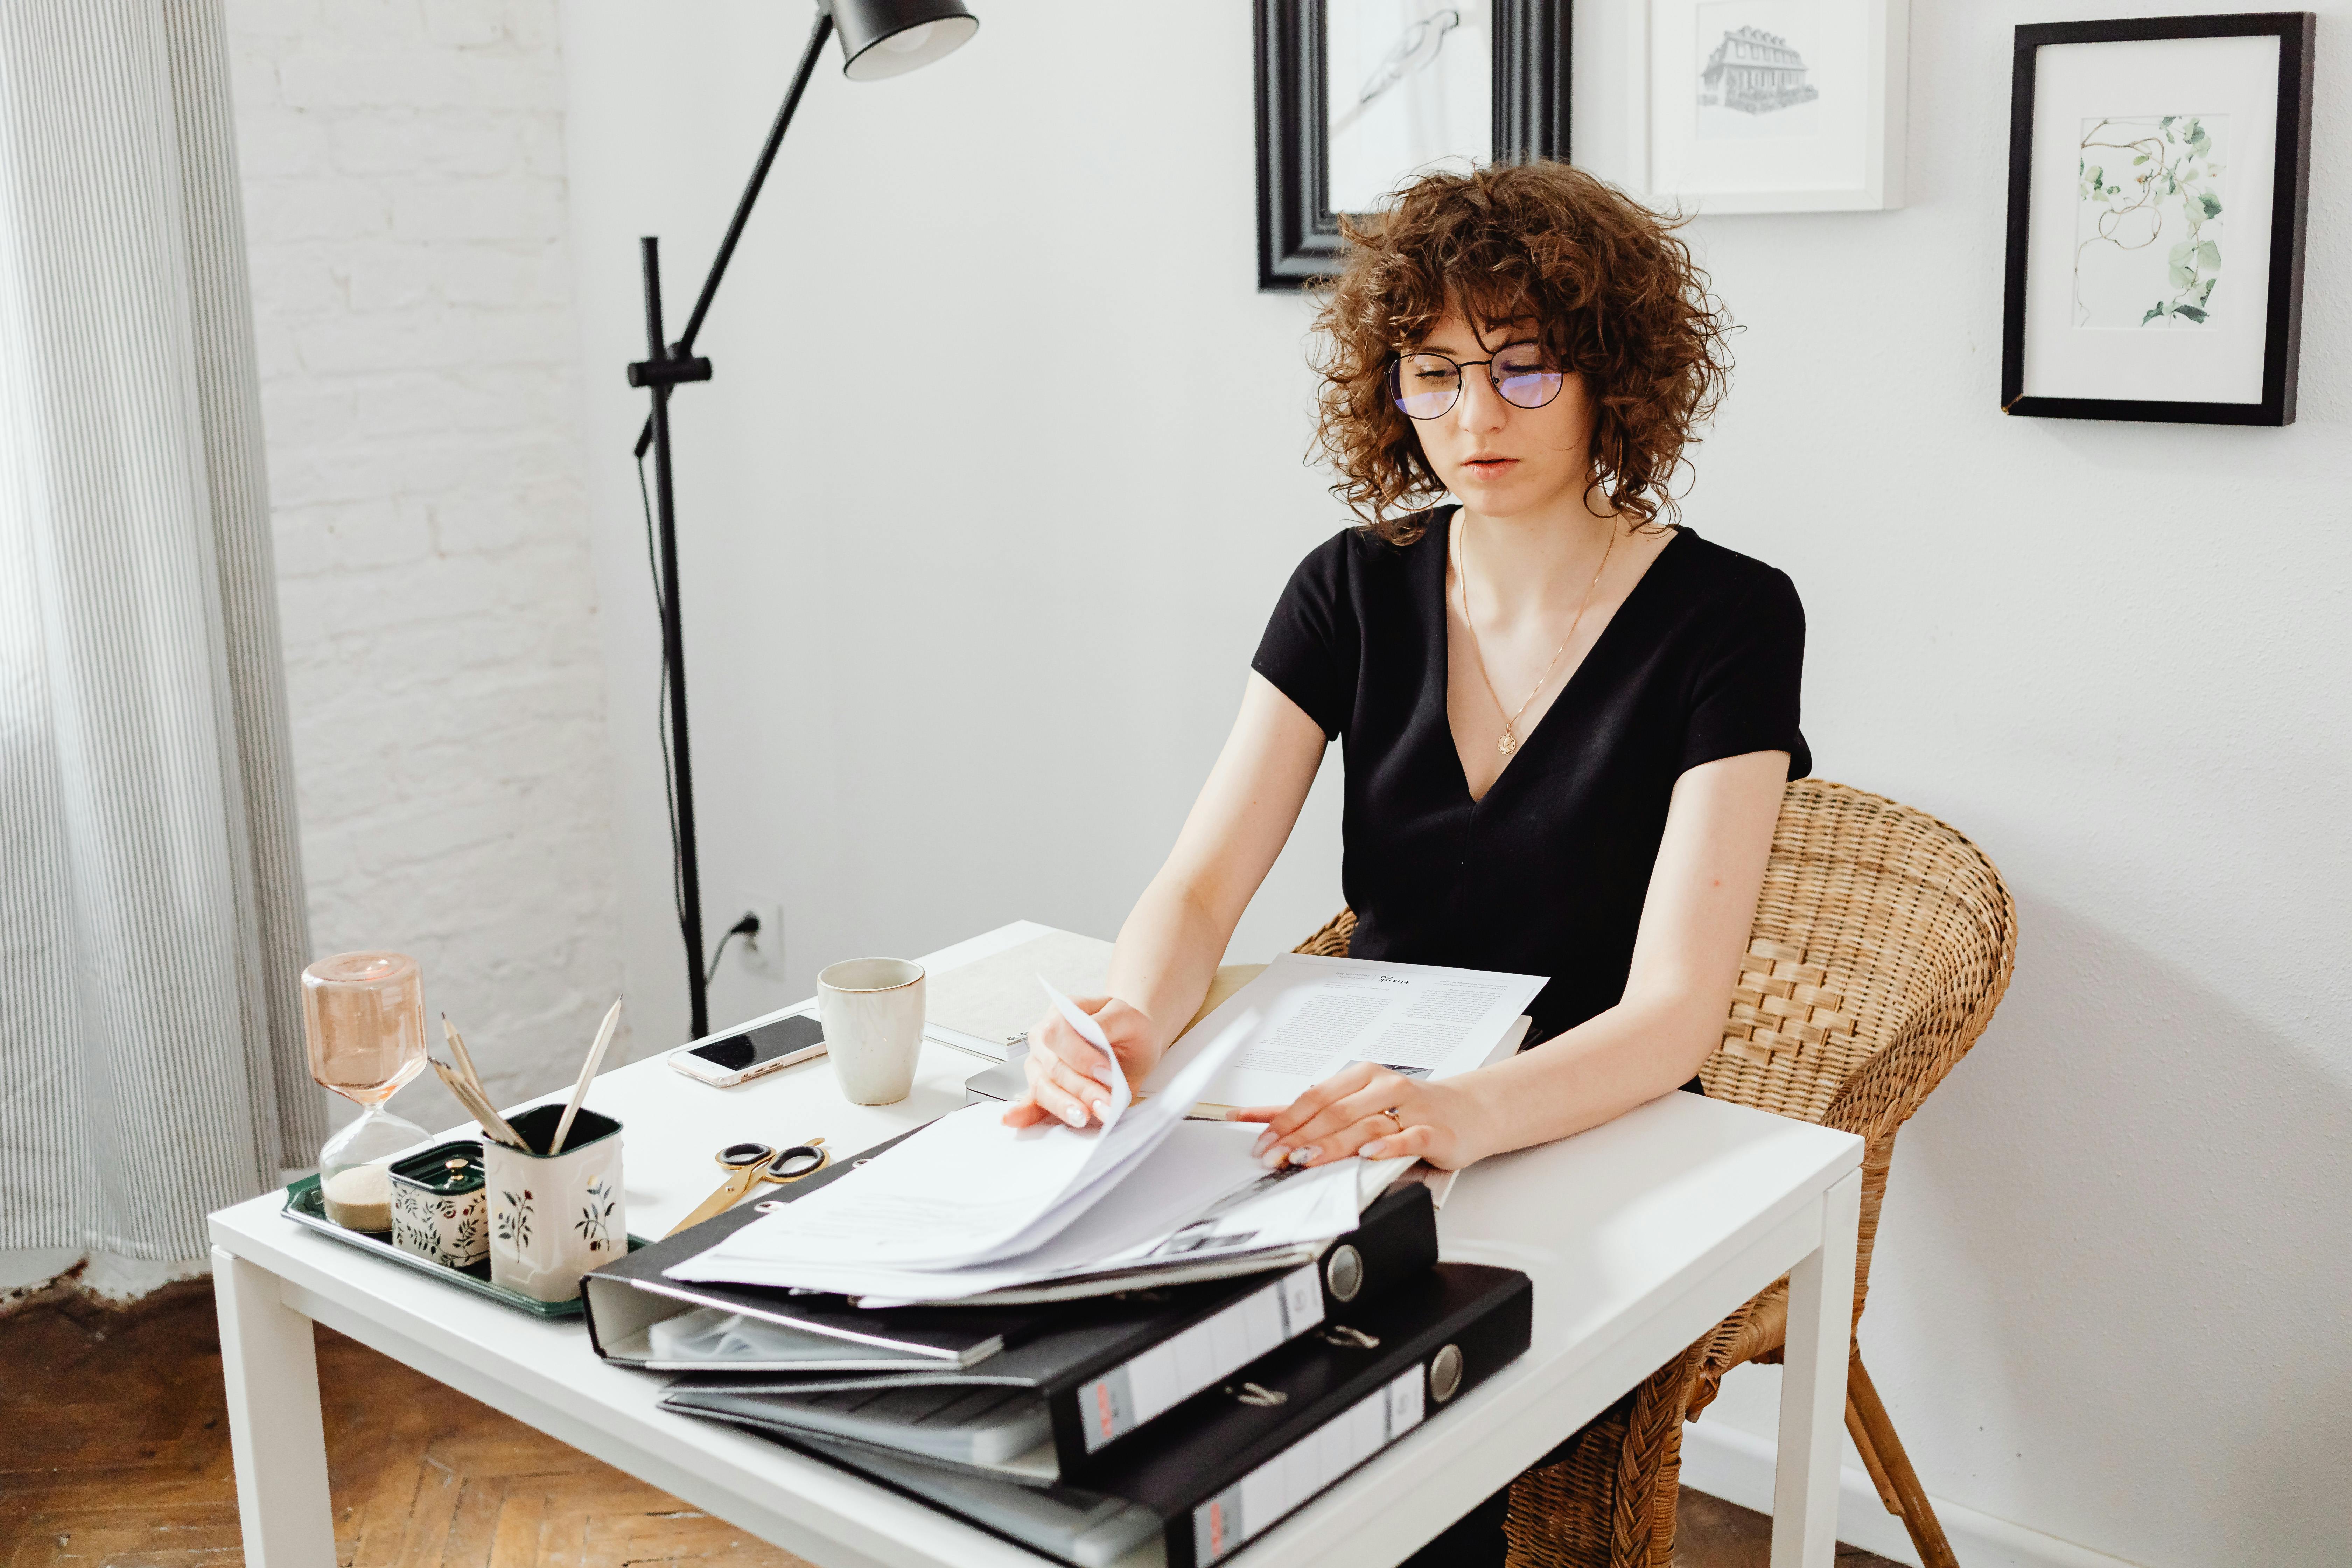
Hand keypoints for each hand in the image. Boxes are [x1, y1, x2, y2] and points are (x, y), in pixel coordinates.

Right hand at [1002, 995, 1164, 1129]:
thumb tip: (1095, 1036)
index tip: (1105, 1070)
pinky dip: (1024, 1113)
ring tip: (1085, 1117)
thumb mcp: (1128, 1017)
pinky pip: (1032, 1102)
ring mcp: (1040, 1064)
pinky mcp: (1044, 1088)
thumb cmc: (1125, 1028)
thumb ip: (1109, 1024)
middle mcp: (1044, 1039)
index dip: (1079, 1054)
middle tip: (1105, 1103)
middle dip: (1080, 1088)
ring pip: (1042, 1087)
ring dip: (1064, 1105)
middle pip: (1051, 1065)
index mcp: (1061, 1013)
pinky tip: (1014, 1120)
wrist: (1129, 1042)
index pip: (1056, 1032)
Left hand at [1233, 1063, 1481, 1170]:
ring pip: (1365, 1125)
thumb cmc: (1411, 1108)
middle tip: (1275, 1158)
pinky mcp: (1434, 1131)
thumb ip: (1318, 1113)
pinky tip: (1369, 1154)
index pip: (1316, 1096)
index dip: (1286, 1120)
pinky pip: (1408, 1137)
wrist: (1469, 1110)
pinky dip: (1387, 1146)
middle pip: (1334, 1112)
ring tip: (1305, 1158)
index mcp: (1363, 1076)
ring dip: (1332, 1144)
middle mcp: (1385, 1087)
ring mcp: (1411, 1108)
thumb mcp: (1362, 1102)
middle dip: (1299, 1136)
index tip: (1263, 1142)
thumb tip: (1266, 1120)